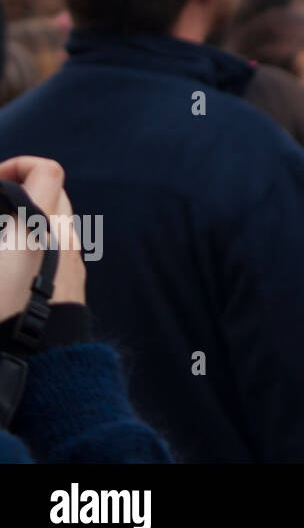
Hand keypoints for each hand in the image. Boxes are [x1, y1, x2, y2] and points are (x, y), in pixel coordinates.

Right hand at [0, 157, 85, 322]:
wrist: (33, 362)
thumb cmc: (0, 311)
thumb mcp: (3, 248)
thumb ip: (5, 220)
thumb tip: (5, 218)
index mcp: (38, 226)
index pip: (48, 171)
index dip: (21, 165)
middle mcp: (63, 238)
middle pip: (56, 193)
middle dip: (24, 190)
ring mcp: (72, 261)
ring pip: (57, 222)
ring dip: (31, 218)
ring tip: (1, 234)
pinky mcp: (73, 283)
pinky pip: (58, 248)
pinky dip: (39, 243)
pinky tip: (13, 262)